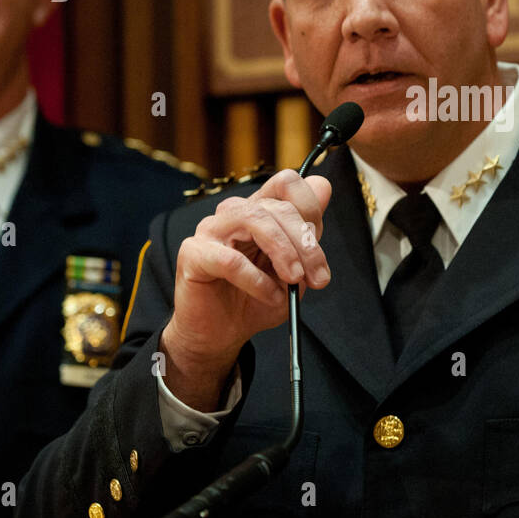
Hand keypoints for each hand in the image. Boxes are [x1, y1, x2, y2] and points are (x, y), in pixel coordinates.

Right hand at [161, 170, 332, 410]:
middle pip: (276, 205)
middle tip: (318, 278)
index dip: (311, 209)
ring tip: (294, 280)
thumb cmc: (257, 299)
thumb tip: (324, 185)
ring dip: (283, 251)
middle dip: (305, 243)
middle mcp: (234, 213)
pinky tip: (269, 296)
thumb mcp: (295, 269)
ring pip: (254, 219)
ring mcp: (211, 229)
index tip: (319, 251)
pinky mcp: (194, 253)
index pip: (286, 183)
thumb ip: (308, 231)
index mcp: (260, 211)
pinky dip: (257, 280)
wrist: (222, 334)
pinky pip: (230, 260)